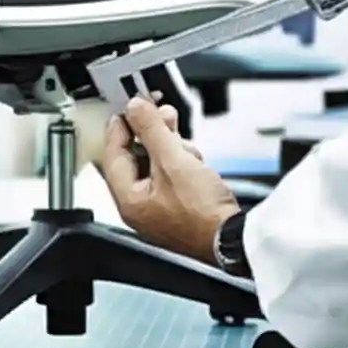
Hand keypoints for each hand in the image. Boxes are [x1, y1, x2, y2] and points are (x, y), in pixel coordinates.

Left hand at [98, 98, 239, 264]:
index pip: (113, 153)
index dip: (120, 126)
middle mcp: (140, 205)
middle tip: (161, 114)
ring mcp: (159, 207)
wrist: (235, 240)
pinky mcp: (178, 205)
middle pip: (136, 156)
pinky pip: (172, 175)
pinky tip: (195, 161)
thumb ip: (151, 131)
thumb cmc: (203, 215)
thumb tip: (134, 108)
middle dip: (152, 133)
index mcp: (129, 198)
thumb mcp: (174, 161)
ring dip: (171, 147)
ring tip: (186, 147)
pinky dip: (182, 162)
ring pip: (156, 163)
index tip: (129, 107)